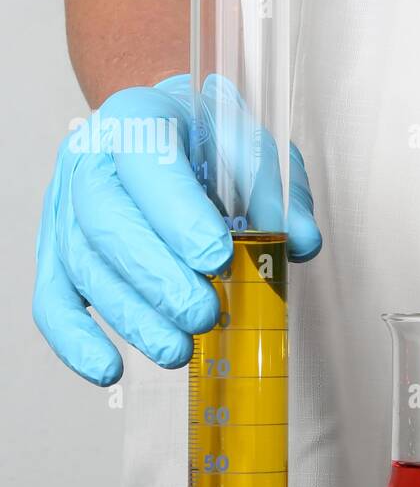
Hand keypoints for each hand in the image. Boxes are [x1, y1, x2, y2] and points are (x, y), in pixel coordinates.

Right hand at [34, 74, 321, 384]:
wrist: (167, 133)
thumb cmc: (209, 143)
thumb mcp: (256, 149)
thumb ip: (279, 192)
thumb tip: (299, 242)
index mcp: (139, 118)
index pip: (147, 158)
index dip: (178, 212)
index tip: (217, 257)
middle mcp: (90, 159)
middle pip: (105, 219)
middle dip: (156, 277)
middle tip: (202, 314)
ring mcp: (66, 206)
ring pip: (81, 265)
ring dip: (130, 316)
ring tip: (177, 349)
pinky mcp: (57, 252)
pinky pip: (52, 299)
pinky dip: (75, 341)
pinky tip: (108, 369)